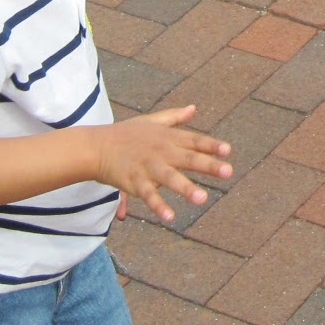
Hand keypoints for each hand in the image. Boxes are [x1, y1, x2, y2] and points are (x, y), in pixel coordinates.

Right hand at [93, 104, 232, 222]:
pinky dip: (159, 206)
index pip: (194, 140)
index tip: (228, 151)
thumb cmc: (125, 133)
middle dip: (209, 165)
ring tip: (203, 199)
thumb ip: (174, 117)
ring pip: (170, 178)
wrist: (95, 146)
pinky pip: (148, 195)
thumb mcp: (151, 121)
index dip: (212, 146)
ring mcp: (148, 167)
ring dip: (186, 188)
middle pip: (188, 158)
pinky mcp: (134, 182)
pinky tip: (170, 217)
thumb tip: (194, 108)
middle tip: (228, 172)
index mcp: (167, 137)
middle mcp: (161, 151)